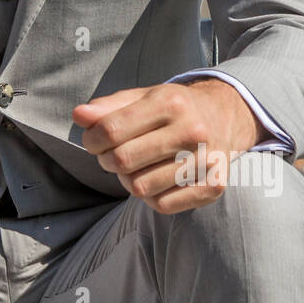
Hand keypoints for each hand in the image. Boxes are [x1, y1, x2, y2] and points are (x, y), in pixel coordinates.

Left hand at [72, 79, 265, 214]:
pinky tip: (156, 179)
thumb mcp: (142, 97)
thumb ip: (108, 107)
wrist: (225, 116)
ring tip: (136, 166)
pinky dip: (150, 196)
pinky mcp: (214, 187)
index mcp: (170, 102)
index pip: (111, 130)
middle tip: (112, 155)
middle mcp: (192, 130)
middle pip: (122, 160)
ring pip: (140, 187)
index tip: (92, 141)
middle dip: (106, 160)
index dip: (91, 140)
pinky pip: (162, 205)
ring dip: (128, 180)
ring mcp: (206, 161)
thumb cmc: (174, 108)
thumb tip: (78, 115)